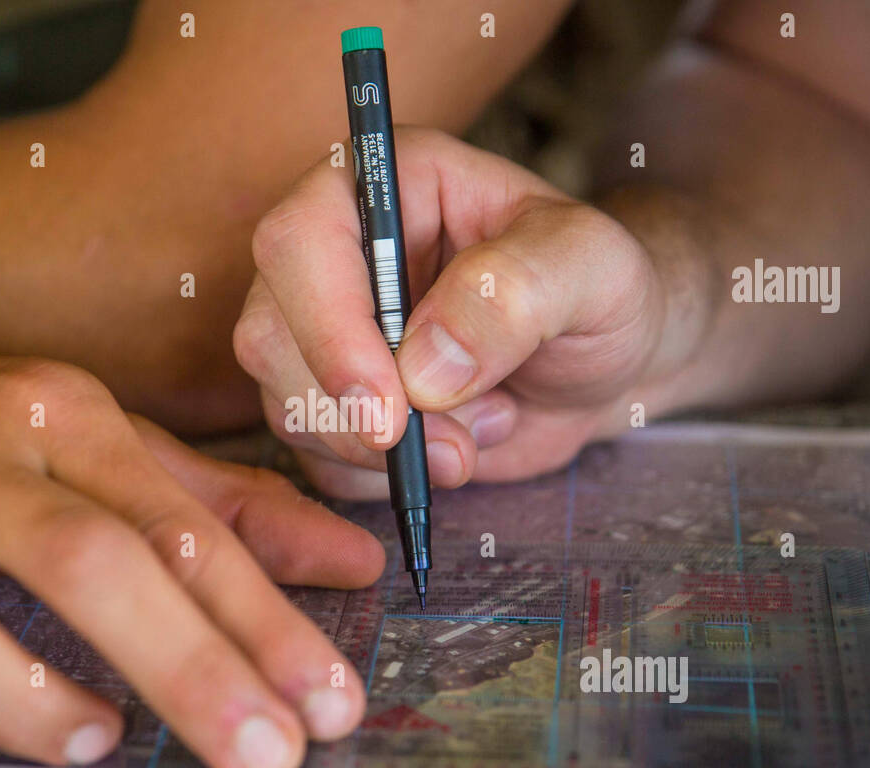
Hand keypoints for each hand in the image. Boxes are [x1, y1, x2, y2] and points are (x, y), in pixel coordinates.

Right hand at [0, 325, 383, 767]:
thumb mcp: (104, 442)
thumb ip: (228, 506)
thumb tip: (352, 562)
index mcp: (57, 417)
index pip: (178, 524)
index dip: (263, 619)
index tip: (327, 699)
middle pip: (81, 562)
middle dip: (187, 667)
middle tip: (262, 755)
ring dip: (27, 695)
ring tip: (98, 740)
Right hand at [234, 127, 705, 497]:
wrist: (599, 364)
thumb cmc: (598, 293)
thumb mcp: (591, 268)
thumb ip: (518, 291)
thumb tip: (424, 365)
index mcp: (383, 186)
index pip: (299, 241)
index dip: (327, 326)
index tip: (390, 406)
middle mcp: (335, 255)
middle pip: (270, 335)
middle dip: (357, 412)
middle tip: (456, 448)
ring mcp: (323, 333)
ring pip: (287, 406)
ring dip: (384, 452)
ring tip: (481, 428)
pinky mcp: (330, 403)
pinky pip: (318, 459)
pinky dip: (385, 479)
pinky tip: (454, 448)